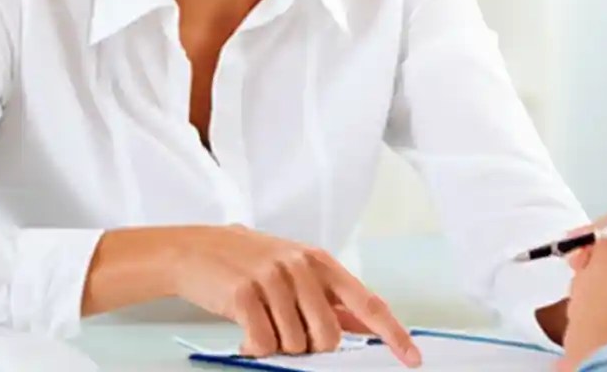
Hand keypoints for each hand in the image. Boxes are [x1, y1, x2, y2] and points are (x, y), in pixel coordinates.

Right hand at [171, 225, 421, 365]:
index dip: (393, 333)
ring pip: (295, 344)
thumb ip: (331, 299)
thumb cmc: (248, 262)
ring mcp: (273, 278)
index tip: (412, 357)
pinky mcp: (244, 293)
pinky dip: (253, 347)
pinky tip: (243, 330)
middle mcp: (301, 266)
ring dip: (276, 344)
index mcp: (320, 262)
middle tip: (284, 329)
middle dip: (309, 346)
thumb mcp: (295, 271)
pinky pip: (262, 343)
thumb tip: (367, 326)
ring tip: (259, 321)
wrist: (194, 249)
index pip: (367, 303)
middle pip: (329, 336)